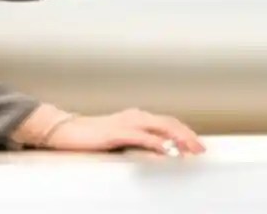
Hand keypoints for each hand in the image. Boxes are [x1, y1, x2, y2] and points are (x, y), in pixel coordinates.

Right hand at [34, 109, 204, 154]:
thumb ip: (139, 142)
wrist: (66, 130)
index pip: (169, 122)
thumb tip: (159, 151)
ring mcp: (127, 123)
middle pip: (170, 123)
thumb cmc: (91, 136)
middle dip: (188, 136)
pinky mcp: (117, 132)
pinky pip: (143, 137)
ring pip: (161, 127)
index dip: (185, 132)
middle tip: (201, 149)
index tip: (197, 144)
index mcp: (138, 117)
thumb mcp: (120, 139)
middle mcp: (136, 116)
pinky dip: (158, 143)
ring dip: (179, 138)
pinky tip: (167, 150)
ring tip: (191, 150)